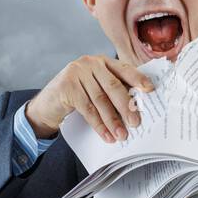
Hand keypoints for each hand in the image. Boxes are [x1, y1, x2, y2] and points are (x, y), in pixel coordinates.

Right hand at [25, 56, 154, 142]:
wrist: (47, 105)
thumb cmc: (76, 97)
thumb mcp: (95, 88)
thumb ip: (112, 91)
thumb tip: (136, 108)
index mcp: (102, 61)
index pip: (124, 69)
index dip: (138, 79)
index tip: (150, 90)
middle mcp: (90, 63)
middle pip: (113, 86)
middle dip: (126, 106)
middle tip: (136, 123)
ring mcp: (76, 72)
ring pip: (100, 100)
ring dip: (113, 120)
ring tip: (121, 135)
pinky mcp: (67, 86)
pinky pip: (87, 109)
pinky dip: (98, 124)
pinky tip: (106, 135)